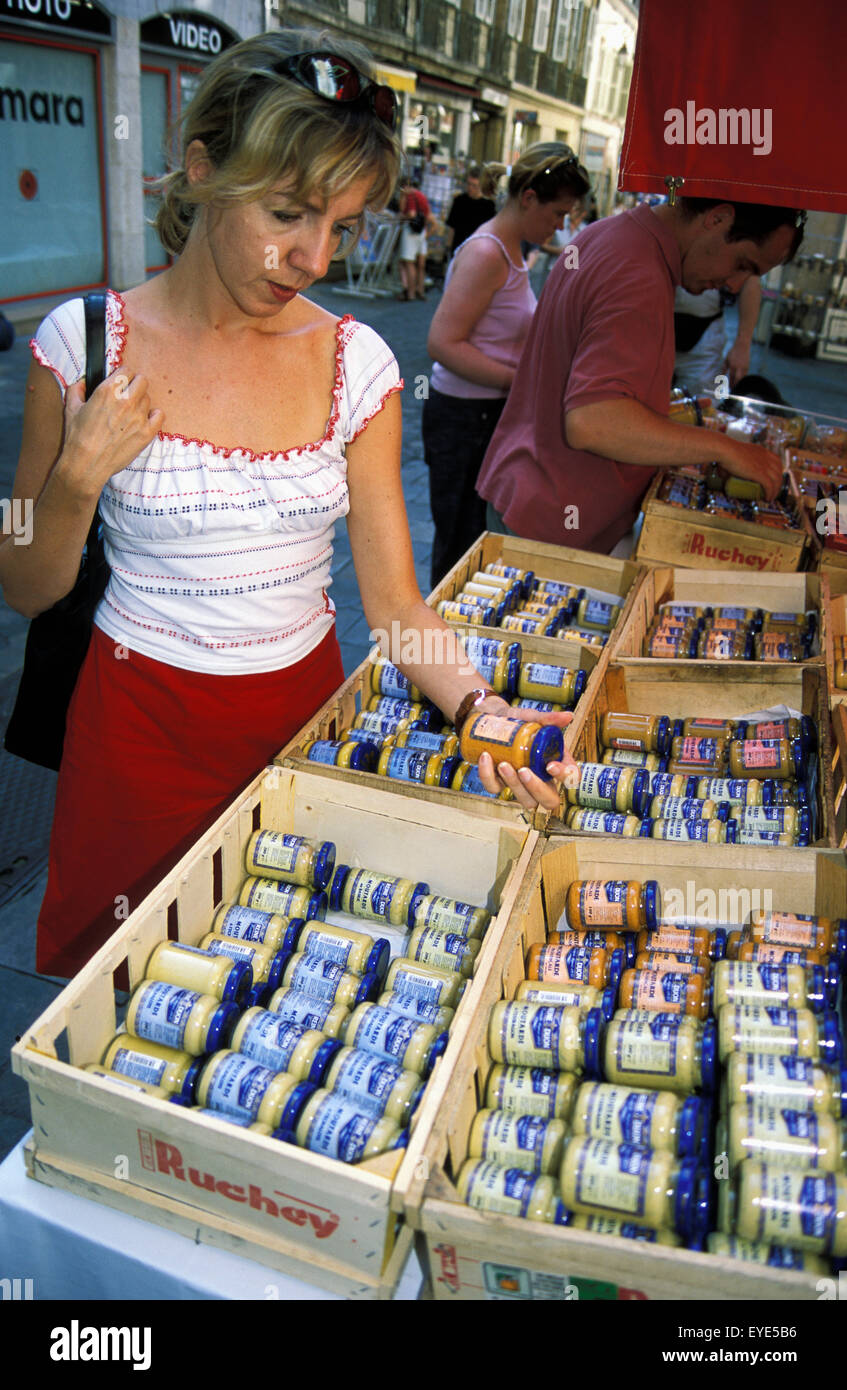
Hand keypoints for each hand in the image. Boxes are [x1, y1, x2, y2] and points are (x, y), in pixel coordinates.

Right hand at [61, 371, 163, 498]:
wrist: (86, 464)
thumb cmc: (77, 438)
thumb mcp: (71, 408)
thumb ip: (77, 389)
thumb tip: (84, 382)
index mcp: (107, 391)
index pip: (126, 370)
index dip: (123, 376)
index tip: (120, 383)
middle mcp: (125, 401)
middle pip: (142, 381)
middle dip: (134, 385)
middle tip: (127, 396)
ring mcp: (138, 417)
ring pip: (148, 399)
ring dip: (140, 403)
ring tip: (129, 414)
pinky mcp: (147, 433)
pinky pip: (159, 415)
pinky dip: (154, 416)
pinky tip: (144, 420)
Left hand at [471, 699, 577, 812]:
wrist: (491, 715)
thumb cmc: (517, 720)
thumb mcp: (532, 717)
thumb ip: (549, 718)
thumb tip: (568, 716)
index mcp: (555, 761)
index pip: (570, 777)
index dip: (565, 777)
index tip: (550, 766)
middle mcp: (541, 777)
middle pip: (550, 800)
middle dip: (538, 790)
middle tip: (524, 770)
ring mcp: (520, 783)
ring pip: (526, 800)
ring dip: (514, 785)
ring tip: (503, 763)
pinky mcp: (498, 782)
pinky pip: (494, 788)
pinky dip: (488, 775)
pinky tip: (485, 757)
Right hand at [718, 438, 782, 501]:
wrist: (725, 450)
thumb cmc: (725, 452)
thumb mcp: (734, 458)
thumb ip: (730, 465)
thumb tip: (723, 476)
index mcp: (761, 451)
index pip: (776, 460)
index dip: (777, 471)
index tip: (773, 478)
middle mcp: (766, 457)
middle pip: (779, 471)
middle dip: (778, 482)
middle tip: (772, 490)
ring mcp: (765, 465)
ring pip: (777, 480)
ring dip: (775, 490)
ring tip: (770, 497)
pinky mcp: (760, 473)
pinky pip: (770, 486)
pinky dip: (770, 493)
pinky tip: (768, 498)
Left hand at [725, 341, 750, 386]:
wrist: (742, 345)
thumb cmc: (732, 353)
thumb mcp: (726, 360)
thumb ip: (723, 369)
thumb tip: (721, 377)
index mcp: (733, 366)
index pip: (732, 378)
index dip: (730, 384)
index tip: (729, 389)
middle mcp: (739, 368)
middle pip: (738, 380)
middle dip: (735, 386)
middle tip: (732, 390)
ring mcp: (744, 367)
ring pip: (742, 378)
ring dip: (739, 383)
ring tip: (736, 386)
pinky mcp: (748, 366)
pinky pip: (745, 375)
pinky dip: (742, 379)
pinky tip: (739, 380)